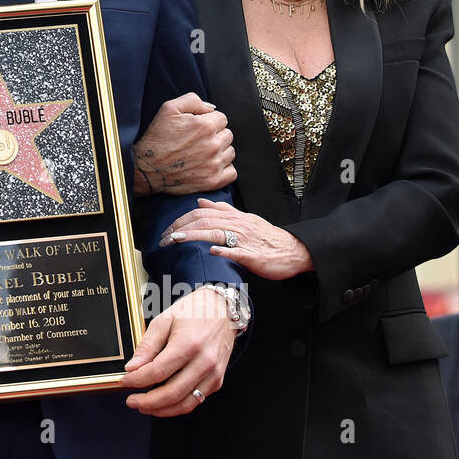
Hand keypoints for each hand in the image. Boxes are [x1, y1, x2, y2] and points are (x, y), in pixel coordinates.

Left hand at [122, 286, 235, 415]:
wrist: (222, 310)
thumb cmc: (193, 311)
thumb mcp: (164, 320)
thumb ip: (147, 346)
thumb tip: (132, 368)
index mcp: (188, 344)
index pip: (158, 372)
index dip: (138, 380)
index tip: (125, 381)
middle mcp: (204, 362)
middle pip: (172, 393)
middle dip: (148, 402)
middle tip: (131, 401)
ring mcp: (213, 374)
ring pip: (185, 403)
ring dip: (162, 409)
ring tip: (145, 406)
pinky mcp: (217, 381)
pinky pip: (196, 400)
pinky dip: (177, 405)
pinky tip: (163, 402)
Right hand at [131, 93, 235, 195]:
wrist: (147, 168)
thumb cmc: (157, 138)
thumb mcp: (169, 109)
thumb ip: (193, 100)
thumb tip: (211, 108)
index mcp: (205, 125)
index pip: (222, 118)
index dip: (209, 121)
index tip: (197, 128)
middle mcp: (213, 145)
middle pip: (228, 135)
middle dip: (215, 136)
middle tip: (198, 141)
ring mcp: (214, 164)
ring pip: (230, 152)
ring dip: (219, 152)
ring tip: (201, 153)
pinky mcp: (213, 181)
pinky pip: (232, 173)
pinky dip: (223, 169)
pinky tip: (209, 166)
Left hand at [159, 197, 313, 278]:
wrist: (293, 250)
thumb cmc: (266, 237)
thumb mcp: (244, 218)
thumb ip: (222, 210)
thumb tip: (201, 201)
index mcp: (234, 216)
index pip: (202, 213)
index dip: (182, 220)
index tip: (167, 230)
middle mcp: (238, 225)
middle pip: (204, 221)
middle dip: (181, 228)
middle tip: (164, 238)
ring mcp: (245, 240)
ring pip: (217, 233)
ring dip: (194, 236)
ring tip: (177, 240)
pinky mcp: (253, 256)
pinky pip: (237, 252)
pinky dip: (223, 251)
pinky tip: (211, 252)